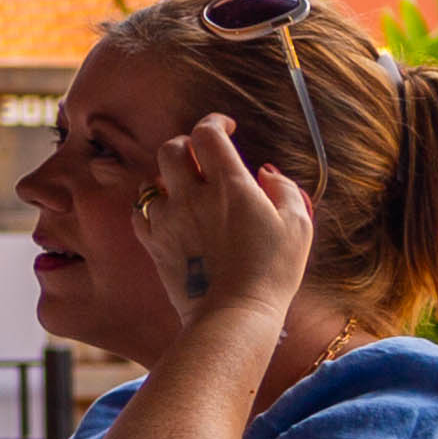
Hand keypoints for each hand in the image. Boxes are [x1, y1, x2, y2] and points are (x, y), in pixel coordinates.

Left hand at [131, 113, 315, 329]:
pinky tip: (168, 214)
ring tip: (187, 189)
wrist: (233, 316)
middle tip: (202, 157)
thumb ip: (282, 189)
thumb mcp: (297, 225)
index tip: (225, 128)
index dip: (214, 122)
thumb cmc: (272, 272)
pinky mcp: (153, 245)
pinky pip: (140, 213)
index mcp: (230, 187)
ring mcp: (167, 221)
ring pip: (152, 181)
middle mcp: (192, 197)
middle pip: (171, 149)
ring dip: (168, 178)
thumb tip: (264, 172)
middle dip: (186, 144)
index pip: (207, 134)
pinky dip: (150, 207)